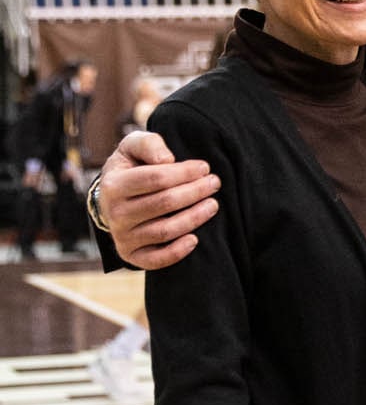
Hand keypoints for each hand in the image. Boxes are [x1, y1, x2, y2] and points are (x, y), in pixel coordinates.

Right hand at [99, 128, 220, 268]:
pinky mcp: (130, 255)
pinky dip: (177, 252)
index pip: (156, 178)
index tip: (204, 167)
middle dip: (195, 192)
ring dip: (194, 218)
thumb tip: (167, 159)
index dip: (184, 172)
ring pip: (165, 230)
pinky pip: (155, 260)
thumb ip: (148, 144)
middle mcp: (114, 213)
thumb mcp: (133, 147)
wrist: (112, 200)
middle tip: (214, 183)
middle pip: (164, 203)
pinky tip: (195, 239)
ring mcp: (122, 237)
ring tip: (213, 205)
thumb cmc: (131, 169)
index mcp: (114, 185)